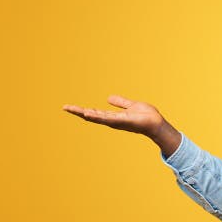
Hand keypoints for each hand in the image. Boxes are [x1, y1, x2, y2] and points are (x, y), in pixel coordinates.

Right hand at [63, 95, 182, 156]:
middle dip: (78, 112)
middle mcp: (112, 120)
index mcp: (113, 117)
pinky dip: (98, 116)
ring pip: (97, 117)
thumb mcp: (131, 106)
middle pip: (92, 116)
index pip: (95, 113)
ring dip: (85, 113)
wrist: (156, 123)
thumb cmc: (146, 116)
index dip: (82, 110)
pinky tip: (88, 114)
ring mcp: (116, 122)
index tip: (70, 107)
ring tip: (72, 109)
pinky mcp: (122, 121)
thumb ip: (120, 103)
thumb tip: (108, 98)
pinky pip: (108, 119)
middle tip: (65, 107)